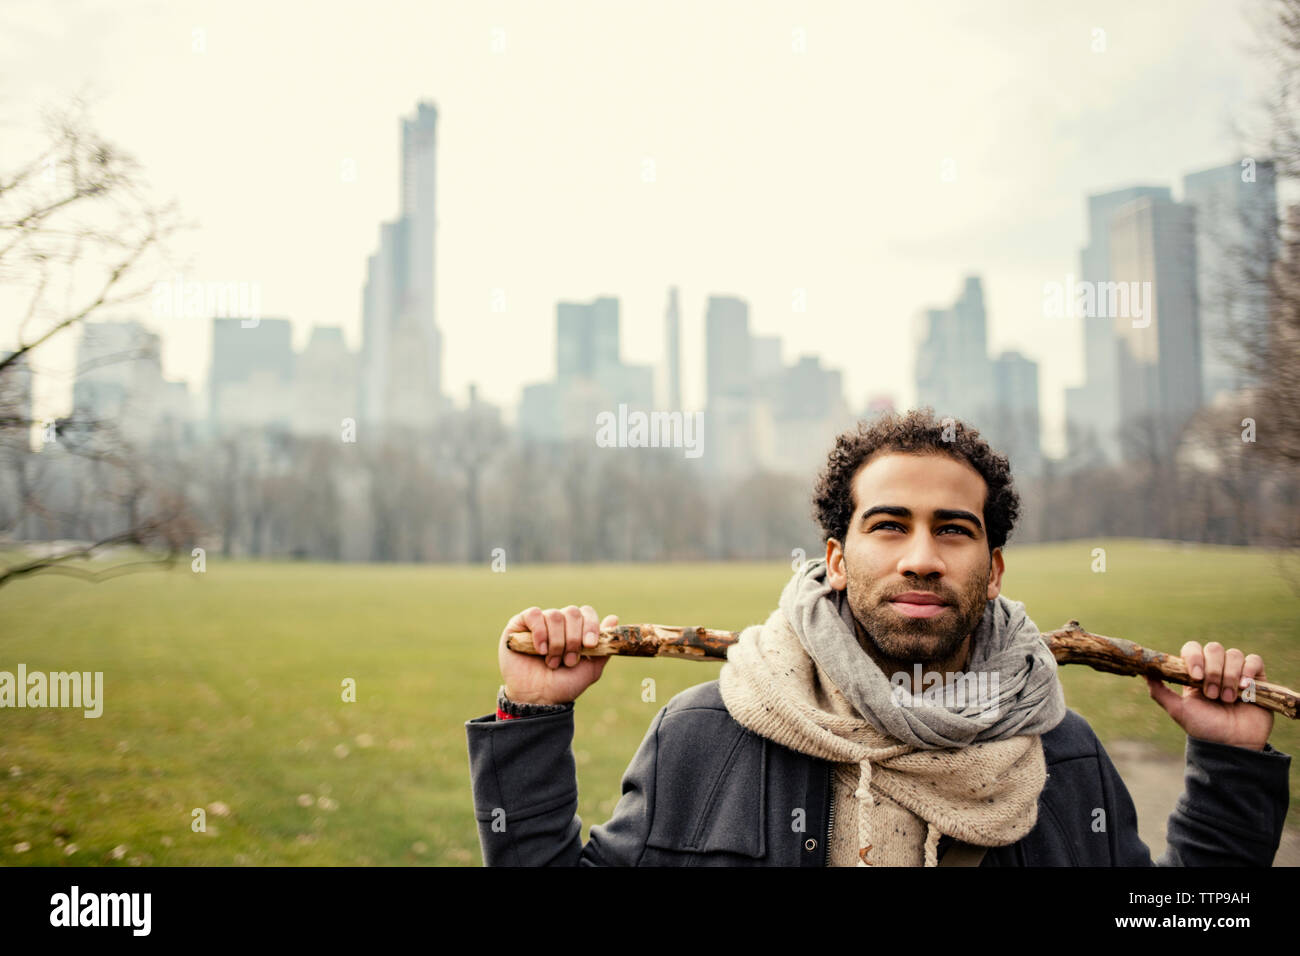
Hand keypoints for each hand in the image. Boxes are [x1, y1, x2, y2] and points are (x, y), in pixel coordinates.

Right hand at [498, 605, 618, 705]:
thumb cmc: (563, 685)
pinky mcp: (520, 624)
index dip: (591, 626)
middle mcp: (559, 623)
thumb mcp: (590, 670)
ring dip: (556, 642)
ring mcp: (539, 622)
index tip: (589, 645)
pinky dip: (540, 633)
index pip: (587, 613)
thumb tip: (614, 619)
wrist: (537, 699)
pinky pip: (534, 614)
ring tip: (552, 662)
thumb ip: (603, 647)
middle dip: (573, 639)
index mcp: (575, 629)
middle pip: (573, 612)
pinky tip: (540, 650)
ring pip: (554, 615)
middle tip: (569, 661)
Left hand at [1145, 641, 1272, 750]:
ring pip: (1233, 654)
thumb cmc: (1204, 729)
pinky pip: (1255, 661)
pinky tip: (1244, 688)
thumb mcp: (1178, 710)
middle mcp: (1215, 669)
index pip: (1192, 648)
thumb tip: (1143, 671)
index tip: (1195, 677)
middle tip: (1212, 695)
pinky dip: (1248, 671)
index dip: (1194, 658)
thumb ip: (1159, 691)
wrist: (1231, 745)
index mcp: (1195, 673)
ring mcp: (1236, 673)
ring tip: (1227, 699)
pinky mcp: (1256, 679)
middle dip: (1213, 672)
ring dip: (1229, 677)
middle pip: (1213, 648)